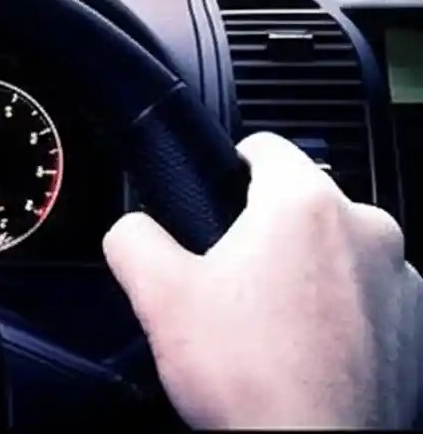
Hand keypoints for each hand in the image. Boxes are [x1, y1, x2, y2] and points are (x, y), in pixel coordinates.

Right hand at [104, 132, 420, 428]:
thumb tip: (132, 228)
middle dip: (261, 236)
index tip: (212, 201)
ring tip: (265, 329)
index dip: (226, 169)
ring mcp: (401, 280)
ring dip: (302, 276)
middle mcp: (367, 229)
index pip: (263, 145)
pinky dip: (337, 315)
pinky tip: (302, 353)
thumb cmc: (252, 380)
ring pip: (335, 253)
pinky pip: (366, 299)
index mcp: (304, 203)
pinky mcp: (417, 327)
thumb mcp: (157, 295)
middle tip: (225, 287)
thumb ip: (132, 237)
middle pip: (298, 206)